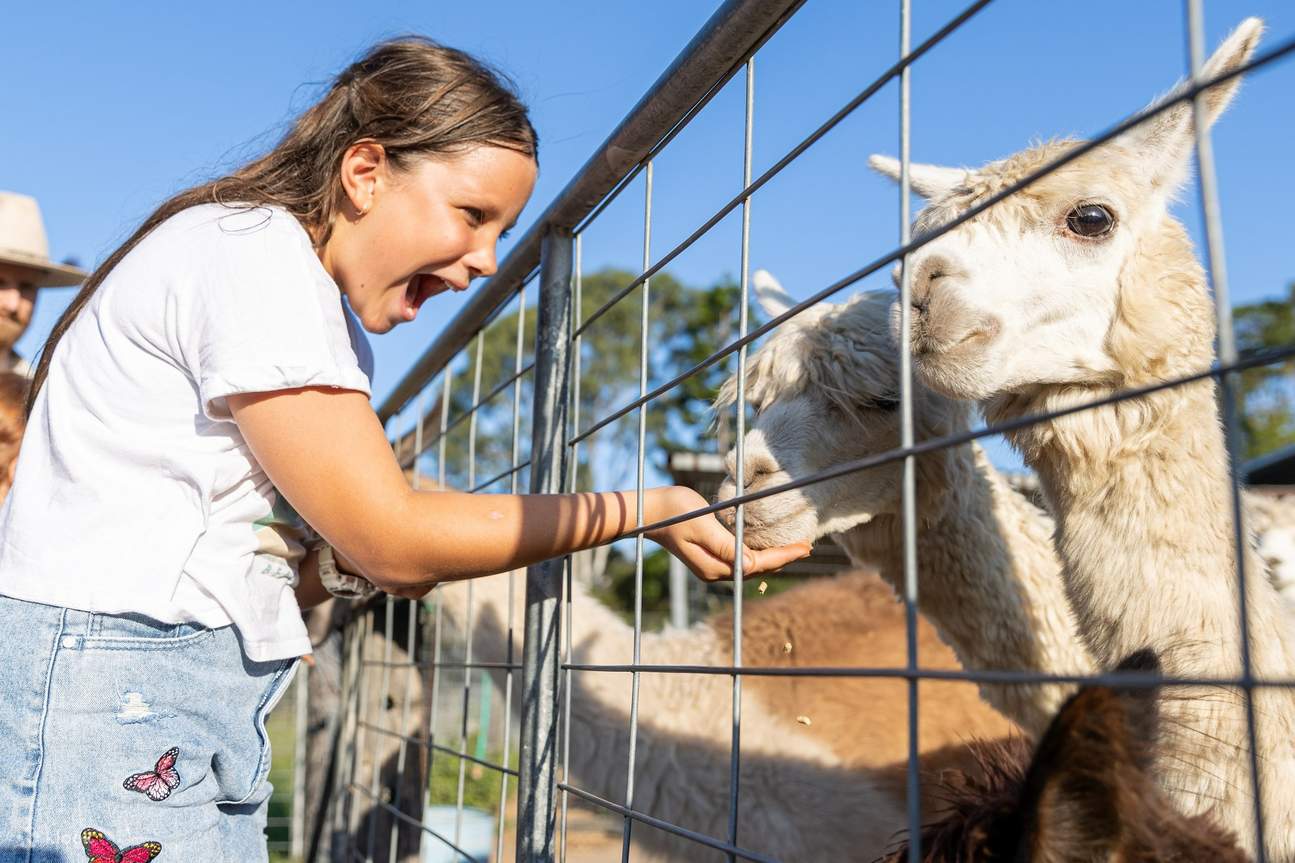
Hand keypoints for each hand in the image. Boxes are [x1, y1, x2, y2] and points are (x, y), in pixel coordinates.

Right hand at [645, 486, 811, 581]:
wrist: (649, 511)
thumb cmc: (674, 512)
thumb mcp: (701, 524)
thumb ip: (725, 545)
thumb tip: (750, 565)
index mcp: (713, 567)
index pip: (757, 565)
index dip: (783, 557)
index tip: (804, 548)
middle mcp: (714, 571)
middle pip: (757, 569)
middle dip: (783, 559)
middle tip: (807, 547)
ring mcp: (712, 566)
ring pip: (750, 566)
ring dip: (773, 558)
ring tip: (795, 549)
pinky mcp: (710, 557)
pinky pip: (741, 560)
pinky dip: (759, 554)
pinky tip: (769, 547)